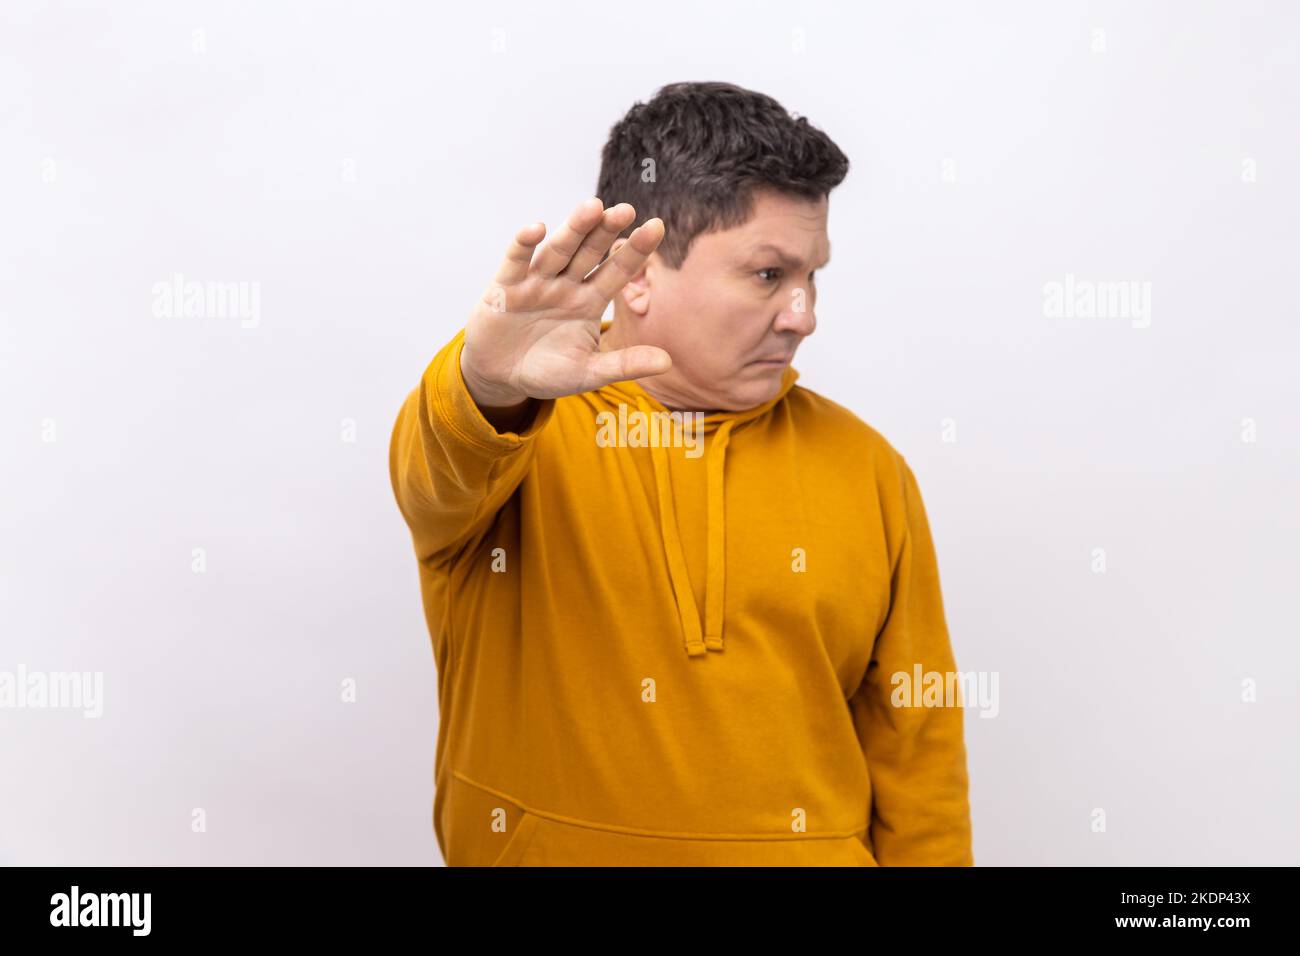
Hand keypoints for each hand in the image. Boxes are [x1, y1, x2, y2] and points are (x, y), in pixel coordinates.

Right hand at [460, 197, 671, 407]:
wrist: (501, 377)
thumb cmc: (547, 372)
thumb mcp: (588, 373)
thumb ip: (624, 365)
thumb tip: (668, 363)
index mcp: (590, 300)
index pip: (618, 270)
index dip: (636, 249)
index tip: (656, 226)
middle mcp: (566, 285)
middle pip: (589, 252)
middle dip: (605, 231)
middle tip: (625, 210)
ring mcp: (536, 282)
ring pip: (558, 251)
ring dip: (573, 230)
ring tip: (592, 208)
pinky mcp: (504, 287)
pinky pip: (516, 261)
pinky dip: (524, 245)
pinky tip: (537, 229)